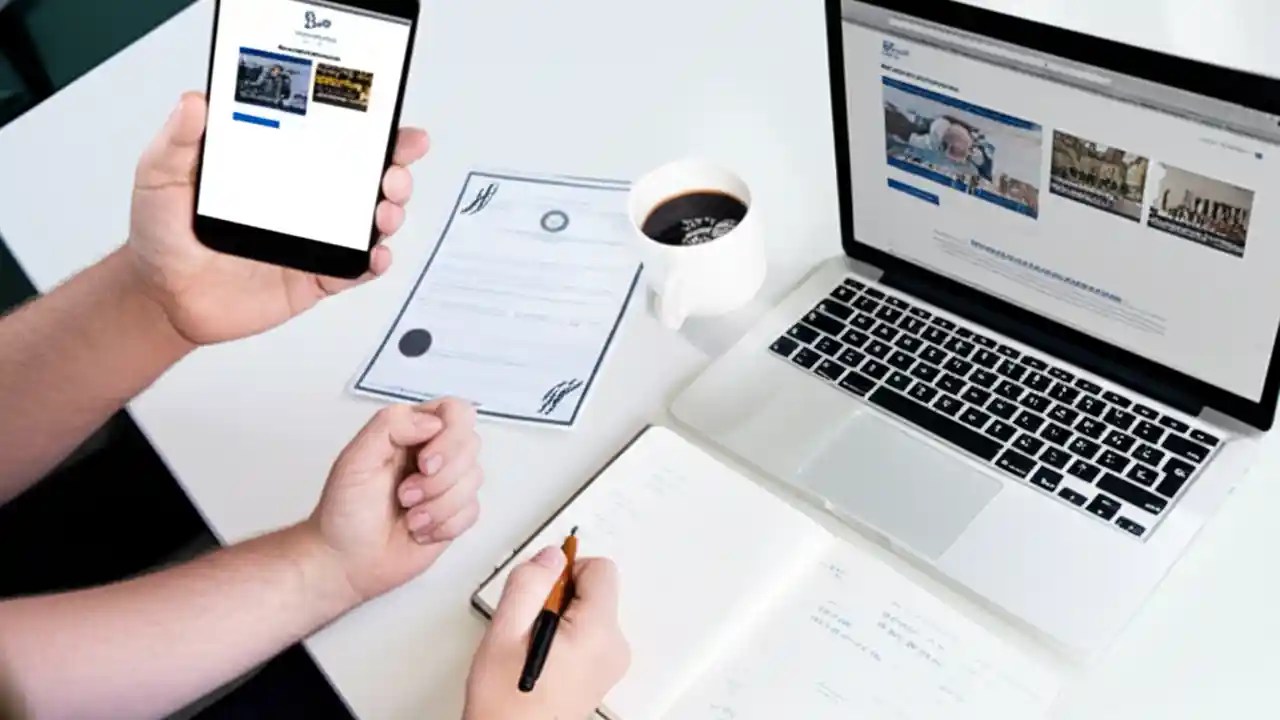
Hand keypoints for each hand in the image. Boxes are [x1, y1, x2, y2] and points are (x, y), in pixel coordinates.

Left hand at [125, 92, 430, 345]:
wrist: (162, 297)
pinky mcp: (314, 278)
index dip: (368, 128)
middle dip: (395, 168)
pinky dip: (374, 262)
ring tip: (384, 210)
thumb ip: (177, 140)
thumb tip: (194, 101)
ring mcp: (314, 240)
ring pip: (371, 222)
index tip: (388, 118)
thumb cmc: (163, 235)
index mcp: (279, 166)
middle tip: (393, 169)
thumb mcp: (160, 175)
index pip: (333, 139)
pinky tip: (376, 253)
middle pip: (367, 178)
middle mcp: (305, 199)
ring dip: (390, 212)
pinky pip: (355, 270)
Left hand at [306, 398, 481, 602]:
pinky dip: (445, 525)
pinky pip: (472, 511)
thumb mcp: (355, 459)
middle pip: (471, 444)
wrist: (347, 561)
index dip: (450, 436)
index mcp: (411, 431)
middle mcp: (435, 453)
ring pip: (474, 480)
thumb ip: (390, 426)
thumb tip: (433, 422)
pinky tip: (420, 532)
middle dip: (440, 478)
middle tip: (404, 497)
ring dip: (439, 505)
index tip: (424, 464)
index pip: (455, 412)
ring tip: (408, 519)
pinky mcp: (455, 514)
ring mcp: (448, 484)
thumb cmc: (344, 510)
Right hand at [465, 549, 630, 719]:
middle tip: (529, 627)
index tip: (540, 593)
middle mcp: (614, 647)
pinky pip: (589, 633)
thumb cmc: (506, 701)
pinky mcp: (601, 672)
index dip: (565, 571)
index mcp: (598, 632)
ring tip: (533, 647)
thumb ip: (529, 583)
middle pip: (596, 589)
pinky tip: (543, 658)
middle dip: (560, 596)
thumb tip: (550, 556)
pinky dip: (565, 635)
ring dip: (560, 617)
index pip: (600, 569)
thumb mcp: (505, 631)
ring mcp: (611, 662)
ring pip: (589, 610)